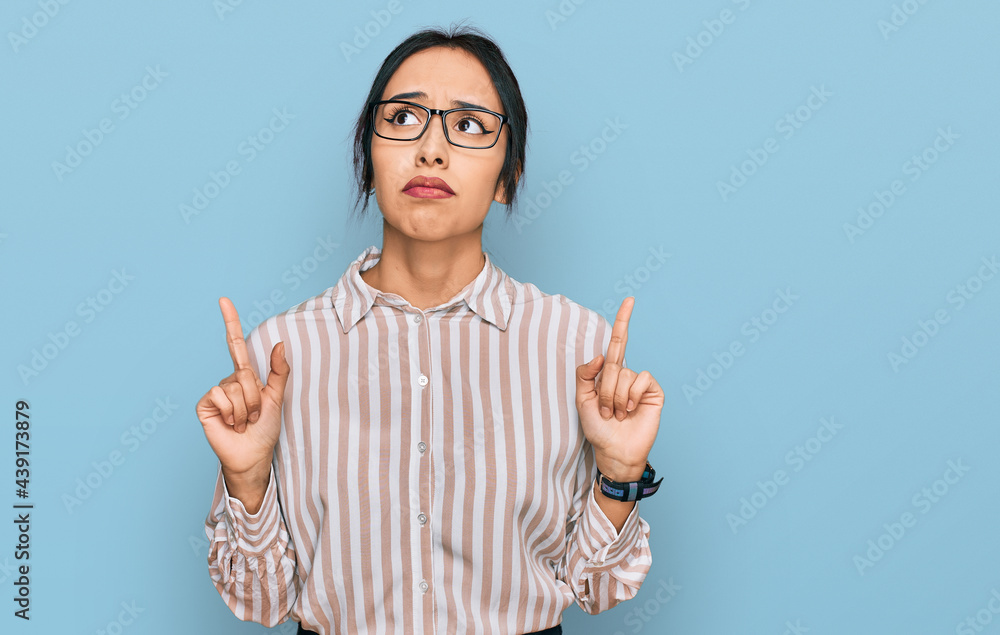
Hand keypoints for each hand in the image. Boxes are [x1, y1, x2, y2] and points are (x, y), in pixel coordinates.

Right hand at [195, 297, 289, 476]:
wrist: (253, 453)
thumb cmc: (264, 428)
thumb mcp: (277, 397)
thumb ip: (279, 371)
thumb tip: (281, 343)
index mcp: (246, 376)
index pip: (235, 344)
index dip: (230, 322)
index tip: (224, 300)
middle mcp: (229, 381)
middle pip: (245, 374)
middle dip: (255, 398)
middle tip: (254, 416)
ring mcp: (215, 392)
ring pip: (234, 388)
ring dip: (244, 409)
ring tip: (242, 422)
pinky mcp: (205, 404)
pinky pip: (219, 396)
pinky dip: (230, 412)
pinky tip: (229, 423)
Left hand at [575, 297, 662, 480]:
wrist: (614, 450)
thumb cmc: (598, 428)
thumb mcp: (582, 400)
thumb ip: (585, 374)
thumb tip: (600, 355)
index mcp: (609, 373)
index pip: (616, 342)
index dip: (623, 320)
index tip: (630, 300)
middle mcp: (626, 374)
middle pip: (612, 364)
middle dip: (604, 390)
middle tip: (605, 412)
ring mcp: (641, 382)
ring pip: (624, 374)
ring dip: (615, 397)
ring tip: (617, 414)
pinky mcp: (653, 391)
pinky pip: (640, 379)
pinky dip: (632, 396)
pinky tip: (631, 409)